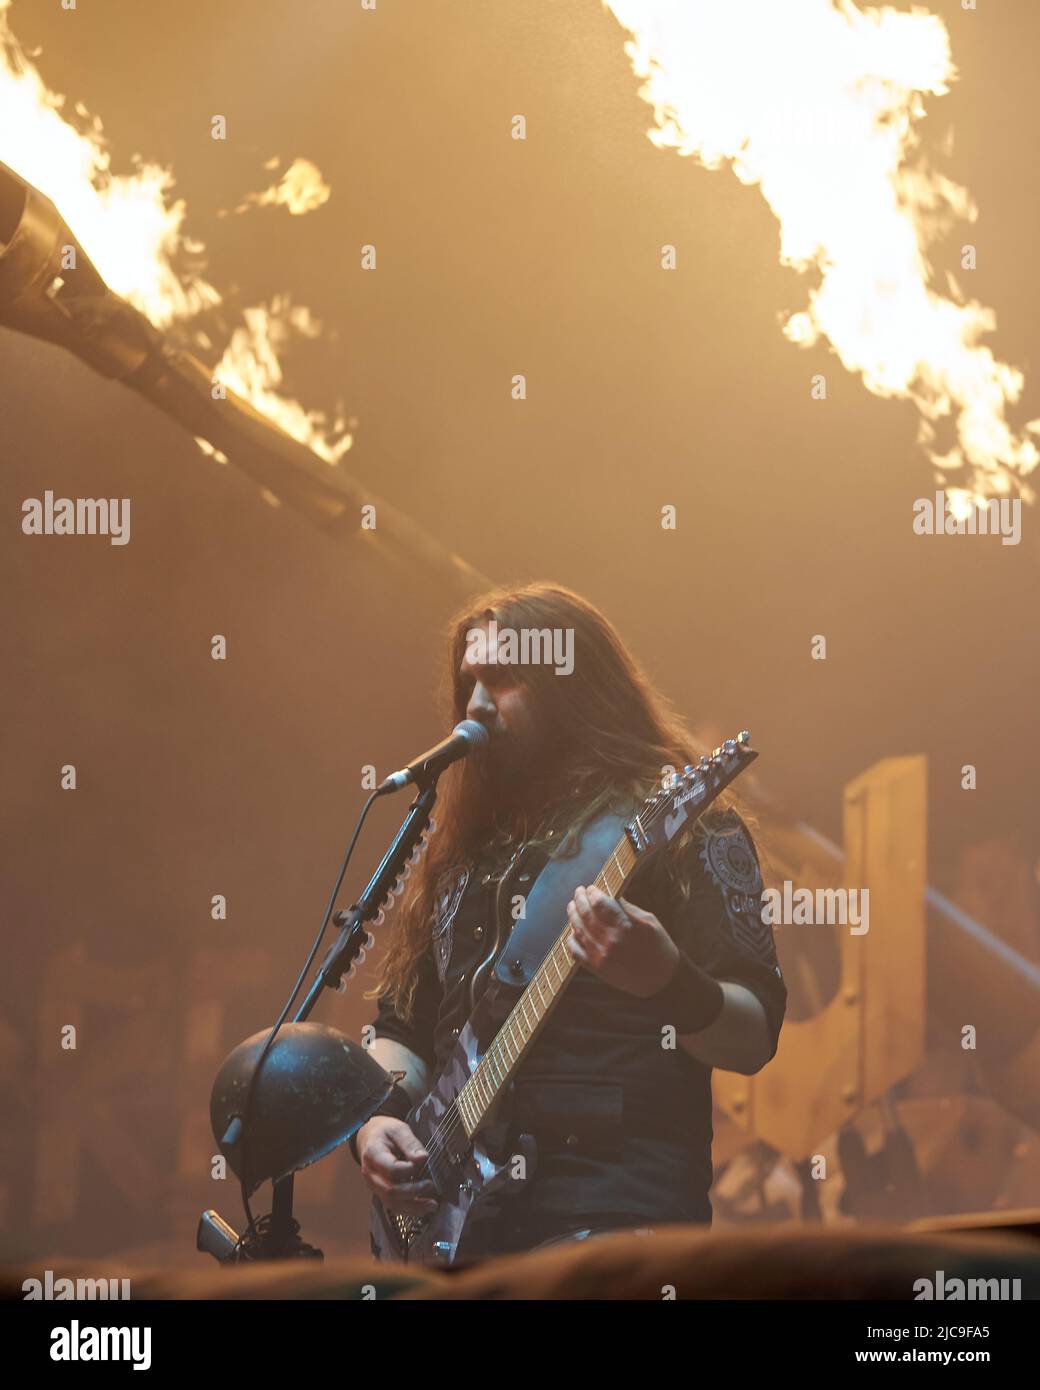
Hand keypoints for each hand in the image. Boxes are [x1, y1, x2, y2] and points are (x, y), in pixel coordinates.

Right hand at [357, 1116, 437, 1215]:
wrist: (370, 1137)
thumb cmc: (385, 1132)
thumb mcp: (398, 1129)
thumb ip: (410, 1143)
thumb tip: (423, 1158)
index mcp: (373, 1154)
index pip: (391, 1168)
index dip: (408, 1169)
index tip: (422, 1161)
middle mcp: (370, 1173)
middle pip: (390, 1190)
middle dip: (413, 1192)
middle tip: (430, 1185)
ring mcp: (374, 1185)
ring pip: (391, 1203)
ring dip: (413, 1207)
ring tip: (432, 1205)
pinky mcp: (380, 1192)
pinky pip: (393, 1205)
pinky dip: (408, 1209)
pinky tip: (423, 1208)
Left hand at [565, 885, 679, 997]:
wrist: (662, 981)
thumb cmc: (659, 947)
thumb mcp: (650, 922)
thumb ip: (628, 908)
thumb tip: (611, 894)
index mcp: (625, 926)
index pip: (600, 903)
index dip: (593, 892)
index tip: (591, 887)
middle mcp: (611, 941)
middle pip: (586, 914)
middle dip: (580, 900)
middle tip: (578, 892)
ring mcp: (601, 956)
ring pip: (578, 930)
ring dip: (573, 915)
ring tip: (572, 906)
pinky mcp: (597, 968)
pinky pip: (576, 951)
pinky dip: (571, 939)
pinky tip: (573, 931)